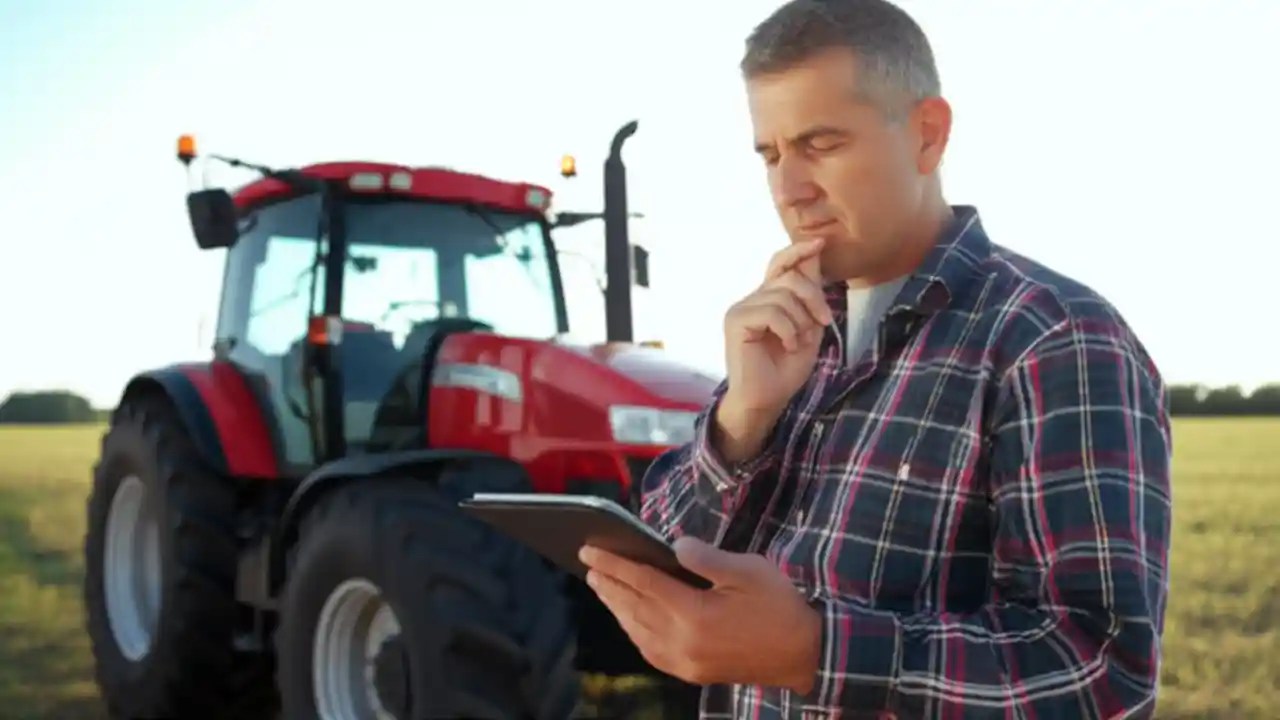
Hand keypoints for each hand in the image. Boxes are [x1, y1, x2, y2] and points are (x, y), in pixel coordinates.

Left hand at [579, 536, 821, 692]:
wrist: (805, 654)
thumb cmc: (780, 606)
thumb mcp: (747, 569)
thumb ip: (705, 558)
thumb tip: (674, 547)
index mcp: (693, 614)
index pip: (642, 582)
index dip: (614, 564)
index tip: (590, 550)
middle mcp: (682, 642)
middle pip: (633, 608)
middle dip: (609, 584)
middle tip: (588, 564)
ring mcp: (686, 662)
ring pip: (638, 631)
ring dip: (617, 607)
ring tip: (602, 587)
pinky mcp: (693, 672)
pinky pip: (651, 650)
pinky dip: (634, 631)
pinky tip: (630, 618)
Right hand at [716, 238, 830, 460]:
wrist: (766, 400)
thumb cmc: (785, 370)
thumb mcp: (808, 328)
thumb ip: (810, 297)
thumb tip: (814, 256)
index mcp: (768, 298)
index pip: (781, 263)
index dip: (799, 250)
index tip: (820, 243)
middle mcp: (752, 298)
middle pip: (789, 276)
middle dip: (813, 296)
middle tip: (824, 321)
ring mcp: (741, 308)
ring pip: (783, 295)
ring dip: (801, 321)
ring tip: (798, 342)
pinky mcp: (736, 320)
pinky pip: (772, 312)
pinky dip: (788, 330)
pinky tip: (788, 346)